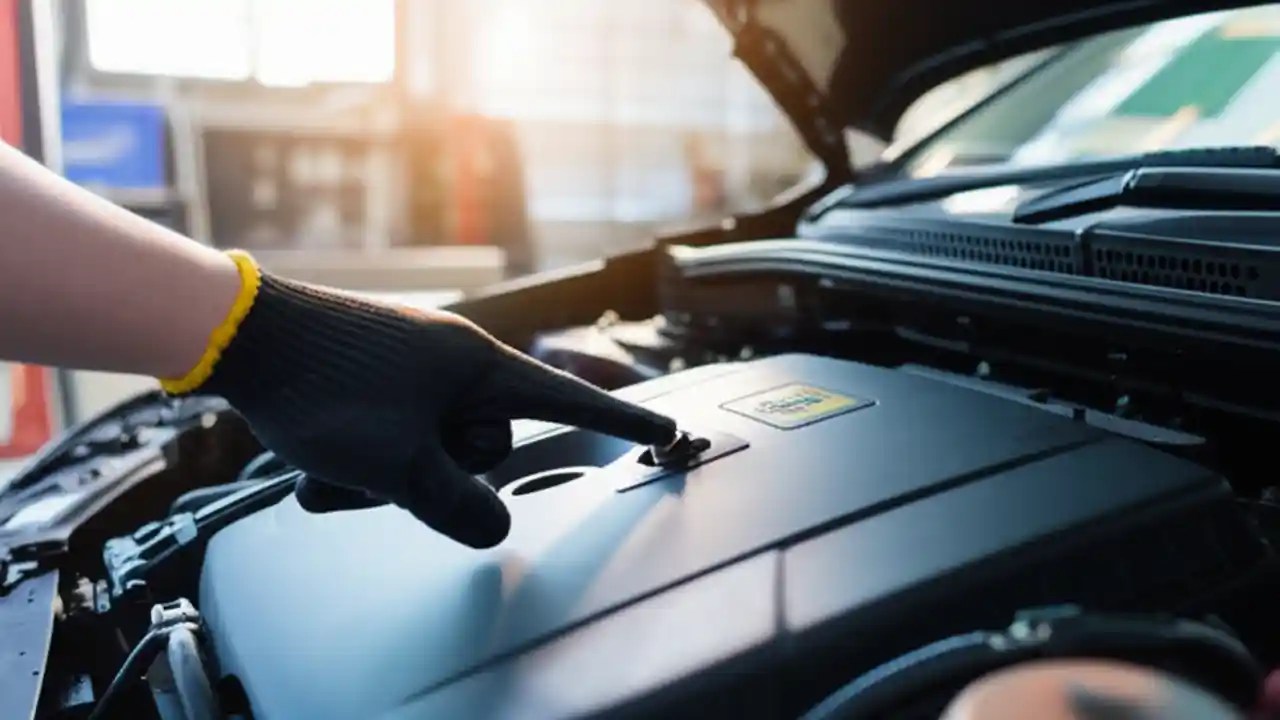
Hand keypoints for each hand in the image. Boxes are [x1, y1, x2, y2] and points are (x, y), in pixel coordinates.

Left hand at [199, 272, 675, 547]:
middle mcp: (454, 362)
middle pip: (483, 445)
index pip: (567, 400)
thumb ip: (456, 506)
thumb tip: (495, 528)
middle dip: (436, 472)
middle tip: (387, 469)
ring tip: (340, 466)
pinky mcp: (379, 374)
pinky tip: (323, 459)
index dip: (621, 421)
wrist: (239, 335)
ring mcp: (414, 367)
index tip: (665, 430)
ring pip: (432, 445)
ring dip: (388, 472)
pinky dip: (365, 457)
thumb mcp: (396, 464)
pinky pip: (396, 432)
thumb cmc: (322, 386)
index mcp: (477, 368)